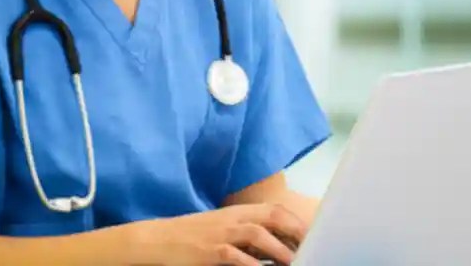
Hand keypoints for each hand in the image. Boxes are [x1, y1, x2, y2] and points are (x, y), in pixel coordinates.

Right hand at [130, 203, 306, 264]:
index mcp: (239, 211)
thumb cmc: (193, 237)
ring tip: (295, 262)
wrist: (156, 240)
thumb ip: (249, 235)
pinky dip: (252, 265)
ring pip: (258, 234)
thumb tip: (278, 247)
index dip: (296, 221)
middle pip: (272, 216)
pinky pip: (235, 256)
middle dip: (295, 230)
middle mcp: (233, 218)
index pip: (275, 210)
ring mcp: (221, 233)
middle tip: (312, 247)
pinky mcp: (209, 251)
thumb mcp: (224, 228)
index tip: (314, 234)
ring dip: (279, 249)